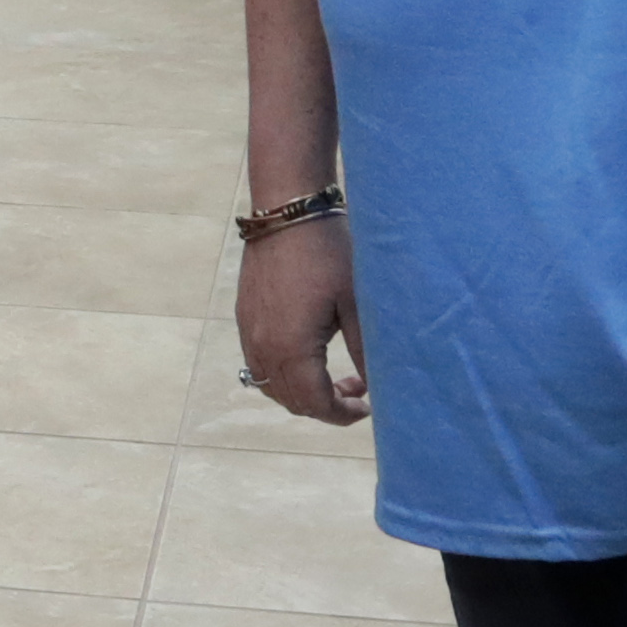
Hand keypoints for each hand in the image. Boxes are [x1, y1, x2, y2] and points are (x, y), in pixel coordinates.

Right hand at [231, 212, 369, 426]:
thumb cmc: (328, 254)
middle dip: (325, 406)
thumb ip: (365, 351)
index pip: (315, 403)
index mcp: (291, 348)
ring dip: (302, 392)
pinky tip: (307, 356)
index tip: (367, 407)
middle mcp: (263, 348)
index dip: (342, 415)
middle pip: (291, 401)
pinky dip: (283, 374)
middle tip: (357, 390)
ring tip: (335, 376)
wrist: (288, 211)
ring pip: (271, 386)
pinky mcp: (244, 317)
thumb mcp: (355, 304)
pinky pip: (258, 364)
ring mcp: (249, 333)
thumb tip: (382, 387)